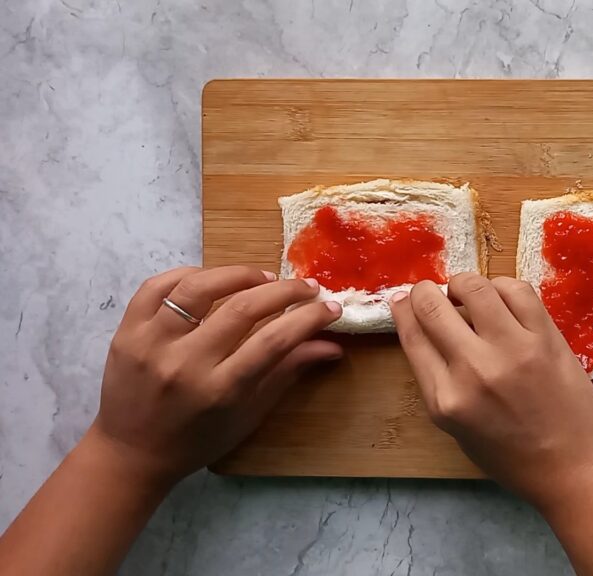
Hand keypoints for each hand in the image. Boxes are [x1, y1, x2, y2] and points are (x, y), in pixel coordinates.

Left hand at [91, 265, 343, 485]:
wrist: (131, 453)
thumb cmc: (199, 439)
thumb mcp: (249, 414)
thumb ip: (287, 372)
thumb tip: (331, 345)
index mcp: (220, 391)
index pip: (273, 341)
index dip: (308, 318)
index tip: (330, 306)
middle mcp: (185, 364)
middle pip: (242, 309)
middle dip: (284, 290)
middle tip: (306, 286)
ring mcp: (151, 344)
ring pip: (198, 287)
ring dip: (238, 274)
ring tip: (261, 277)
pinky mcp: (127, 331)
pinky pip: (157, 286)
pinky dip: (190, 274)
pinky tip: (212, 279)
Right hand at [388, 273, 592, 509]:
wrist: (572, 466)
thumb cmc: (511, 456)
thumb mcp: (456, 429)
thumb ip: (437, 382)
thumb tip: (424, 331)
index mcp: (446, 400)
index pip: (412, 336)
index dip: (403, 309)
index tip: (402, 299)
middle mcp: (474, 370)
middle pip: (433, 306)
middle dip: (425, 291)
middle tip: (431, 291)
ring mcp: (513, 349)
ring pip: (475, 287)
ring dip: (462, 283)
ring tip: (466, 292)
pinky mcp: (546, 337)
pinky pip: (517, 290)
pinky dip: (501, 286)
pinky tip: (500, 298)